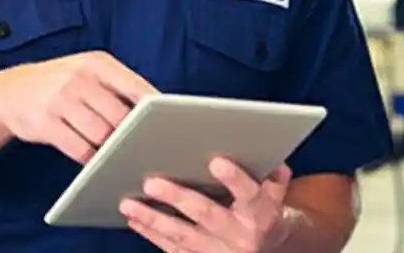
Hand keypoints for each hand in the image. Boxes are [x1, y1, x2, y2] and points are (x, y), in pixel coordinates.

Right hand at [0, 50, 157, 162]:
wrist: (10, 91)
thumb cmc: (62, 83)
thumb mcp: (87, 71)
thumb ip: (117, 86)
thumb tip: (156, 112)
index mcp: (97, 63)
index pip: (136, 87)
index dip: (155, 109)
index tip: (170, 125)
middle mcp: (79, 78)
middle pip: (120, 116)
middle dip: (132, 135)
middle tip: (143, 149)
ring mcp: (60, 100)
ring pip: (101, 135)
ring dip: (111, 150)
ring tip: (118, 155)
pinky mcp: (45, 123)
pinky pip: (78, 149)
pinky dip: (90, 158)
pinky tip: (94, 161)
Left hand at [119, 158, 293, 252]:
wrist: (267, 251)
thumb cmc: (264, 212)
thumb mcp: (275, 195)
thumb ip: (273, 177)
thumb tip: (272, 159)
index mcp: (259, 213)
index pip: (249, 194)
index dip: (234, 179)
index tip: (216, 161)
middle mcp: (238, 235)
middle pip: (207, 214)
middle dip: (178, 198)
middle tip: (152, 182)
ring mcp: (216, 250)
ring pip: (182, 235)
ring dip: (153, 219)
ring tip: (128, 203)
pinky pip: (172, 248)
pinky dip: (151, 233)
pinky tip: (134, 218)